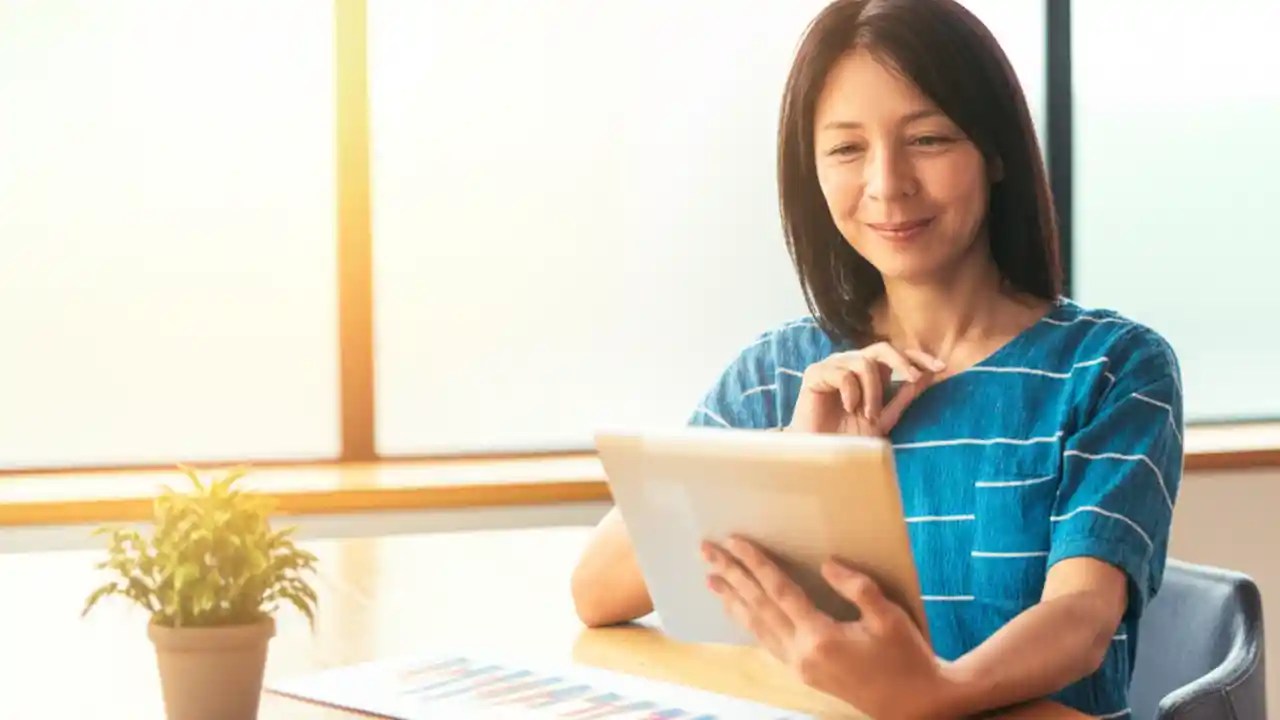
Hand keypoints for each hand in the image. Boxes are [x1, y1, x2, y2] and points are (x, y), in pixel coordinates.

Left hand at [701, 537, 955, 719]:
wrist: (916, 703)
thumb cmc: (907, 657)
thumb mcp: (889, 617)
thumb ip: (857, 587)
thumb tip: (826, 565)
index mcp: (821, 638)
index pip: (779, 591)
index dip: (755, 563)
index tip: (734, 541)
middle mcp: (802, 654)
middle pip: (758, 607)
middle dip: (731, 576)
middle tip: (706, 551)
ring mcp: (800, 667)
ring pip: (757, 627)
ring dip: (733, 600)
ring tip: (711, 579)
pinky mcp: (804, 674)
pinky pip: (767, 642)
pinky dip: (750, 622)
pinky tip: (741, 612)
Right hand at [787, 343, 943, 435]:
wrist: (820, 454)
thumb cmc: (849, 438)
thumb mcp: (884, 418)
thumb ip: (903, 396)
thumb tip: (927, 375)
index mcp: (869, 372)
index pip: (896, 355)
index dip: (918, 357)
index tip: (941, 367)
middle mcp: (851, 363)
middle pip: (882, 348)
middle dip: (902, 362)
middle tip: (914, 378)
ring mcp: (833, 366)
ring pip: (864, 363)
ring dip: (873, 392)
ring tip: (868, 415)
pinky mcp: (815, 373)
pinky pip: (843, 374)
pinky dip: (851, 393)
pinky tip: (847, 408)